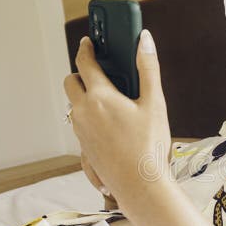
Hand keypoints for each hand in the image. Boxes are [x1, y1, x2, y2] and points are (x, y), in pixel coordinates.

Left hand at [63, 29, 171, 212]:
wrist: (140, 186)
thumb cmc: (149, 147)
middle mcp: (83, 112)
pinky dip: (89, 118)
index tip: (88, 42)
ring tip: (110, 102)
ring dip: (85, 97)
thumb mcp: (155, 103)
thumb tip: (144, 40)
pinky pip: (80, 125)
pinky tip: (111, 126)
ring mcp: (80, 131)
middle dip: (80, 74)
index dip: (86, 48)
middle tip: (100, 75)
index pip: (85, 63)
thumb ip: (148, 69)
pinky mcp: (83, 147)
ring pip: (74, 105)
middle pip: (70, 83)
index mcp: (100, 97)